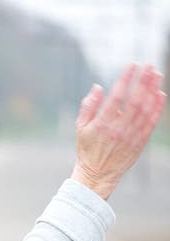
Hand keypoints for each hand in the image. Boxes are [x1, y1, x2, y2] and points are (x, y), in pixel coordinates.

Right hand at [72, 63, 166, 199]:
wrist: (97, 175)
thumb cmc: (87, 150)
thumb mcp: (80, 128)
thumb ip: (88, 106)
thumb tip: (98, 87)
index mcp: (102, 124)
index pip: (117, 96)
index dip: (126, 79)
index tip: (132, 65)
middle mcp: (118, 129)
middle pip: (135, 100)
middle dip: (144, 81)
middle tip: (150, 66)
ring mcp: (131, 136)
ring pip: (145, 110)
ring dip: (152, 91)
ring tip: (157, 76)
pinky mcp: (139, 143)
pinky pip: (151, 123)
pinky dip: (157, 108)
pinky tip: (160, 95)